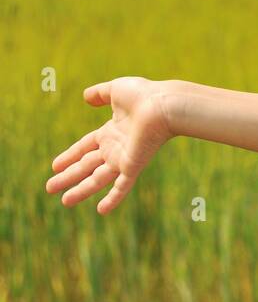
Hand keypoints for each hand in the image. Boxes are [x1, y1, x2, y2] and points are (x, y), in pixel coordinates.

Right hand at [46, 77, 175, 212]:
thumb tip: (86, 97)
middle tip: (50, 188)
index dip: (70, 156)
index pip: (85, 147)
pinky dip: (113, 198)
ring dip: (80, 191)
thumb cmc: (144, 95)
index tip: (55, 166)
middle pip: (87, 166)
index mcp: (111, 131)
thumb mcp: (116, 90)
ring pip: (98, 179)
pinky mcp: (133, 165)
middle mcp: (116, 148)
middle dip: (68, 177)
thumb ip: (100, 93)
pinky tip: (102, 211)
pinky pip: (122, 186)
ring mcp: (124, 158)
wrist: (164, 104)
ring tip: (64, 202)